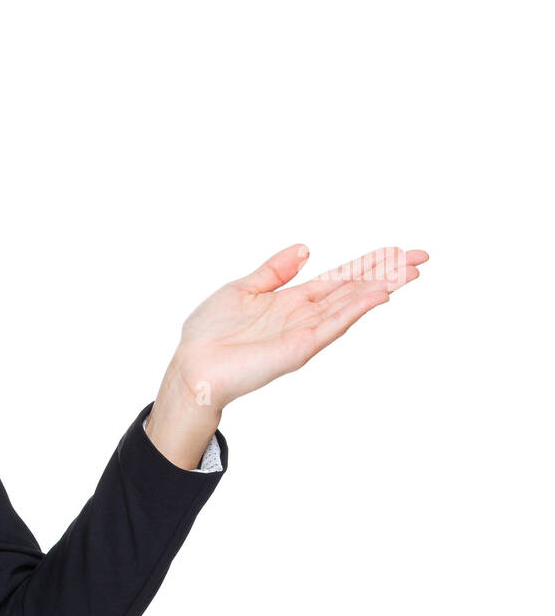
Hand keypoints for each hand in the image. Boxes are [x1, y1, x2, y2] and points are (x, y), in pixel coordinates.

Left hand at [165, 243, 429, 412]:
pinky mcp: (298, 348)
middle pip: (355, 288)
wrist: (193, 366)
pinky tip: (377, 295)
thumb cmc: (210, 333)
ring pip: (351, 305)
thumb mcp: (243, 288)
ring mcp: (305, 332)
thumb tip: (306, 248)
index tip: (399, 249)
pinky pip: (332, 325)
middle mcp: (305, 315)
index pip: (341, 277)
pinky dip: (355, 309)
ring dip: (381, 287)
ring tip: (411, 272)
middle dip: (388, 272)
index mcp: (293, 300)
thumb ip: (274, 270)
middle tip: (423, 257)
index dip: (369, 262)